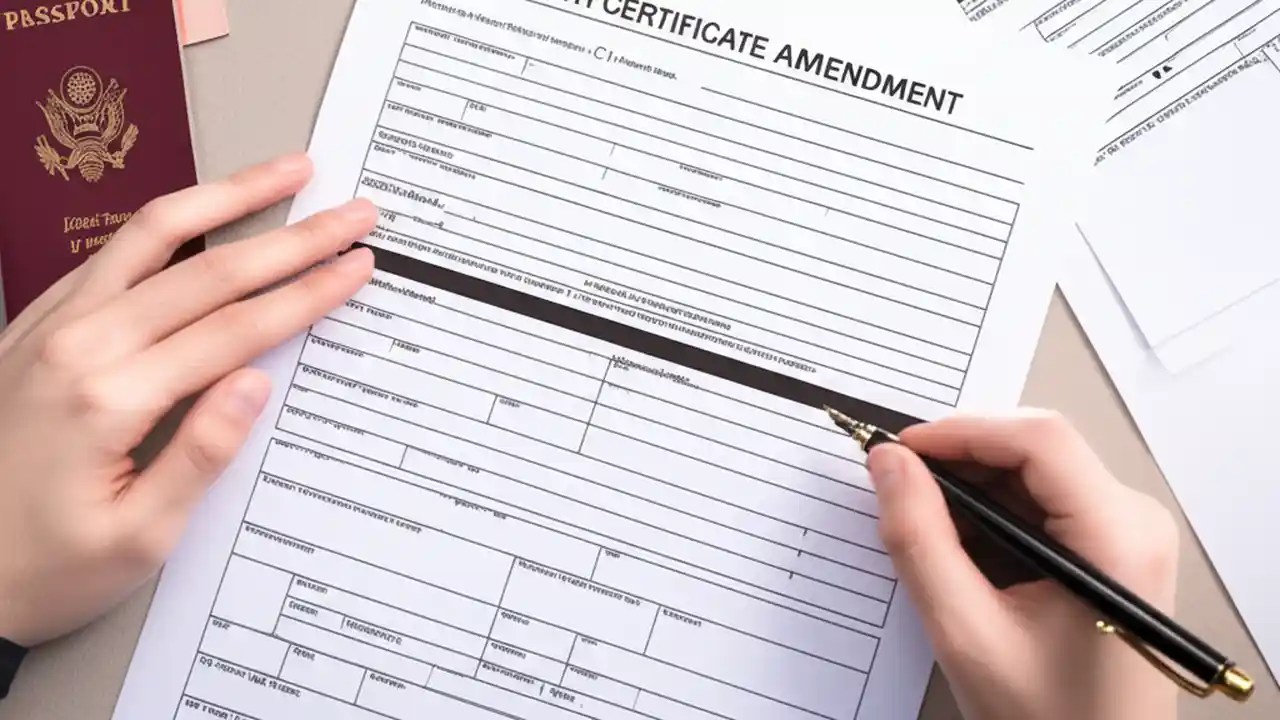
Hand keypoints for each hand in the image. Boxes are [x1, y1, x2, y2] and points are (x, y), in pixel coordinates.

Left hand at [0, 154, 375, 647]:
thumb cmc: (42, 567)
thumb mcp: (136, 539)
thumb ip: (199, 455)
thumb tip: (256, 382)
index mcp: (111, 396)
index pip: (235, 329)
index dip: (306, 292)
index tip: (356, 263)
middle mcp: (79, 344)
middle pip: (208, 270)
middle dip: (291, 237)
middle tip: (352, 210)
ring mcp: (51, 326)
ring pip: (152, 237)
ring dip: (226, 198)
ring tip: (284, 171)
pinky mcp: (35, 326)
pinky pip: (108, 253)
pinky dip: (166, 224)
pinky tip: (199, 212)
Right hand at [866, 411, 1178, 719]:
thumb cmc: (1054, 719)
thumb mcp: (969, 632)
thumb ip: (921, 540)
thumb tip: (890, 466)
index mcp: (1118, 538)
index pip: (1038, 439)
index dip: (960, 430)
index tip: (900, 449)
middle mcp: (1134, 522)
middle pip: (1036, 447)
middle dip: (959, 457)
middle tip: (897, 482)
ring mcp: (1127, 532)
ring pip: (1034, 469)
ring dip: (972, 485)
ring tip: (924, 523)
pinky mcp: (1110, 545)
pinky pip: (1042, 499)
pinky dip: (991, 510)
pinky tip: (959, 545)